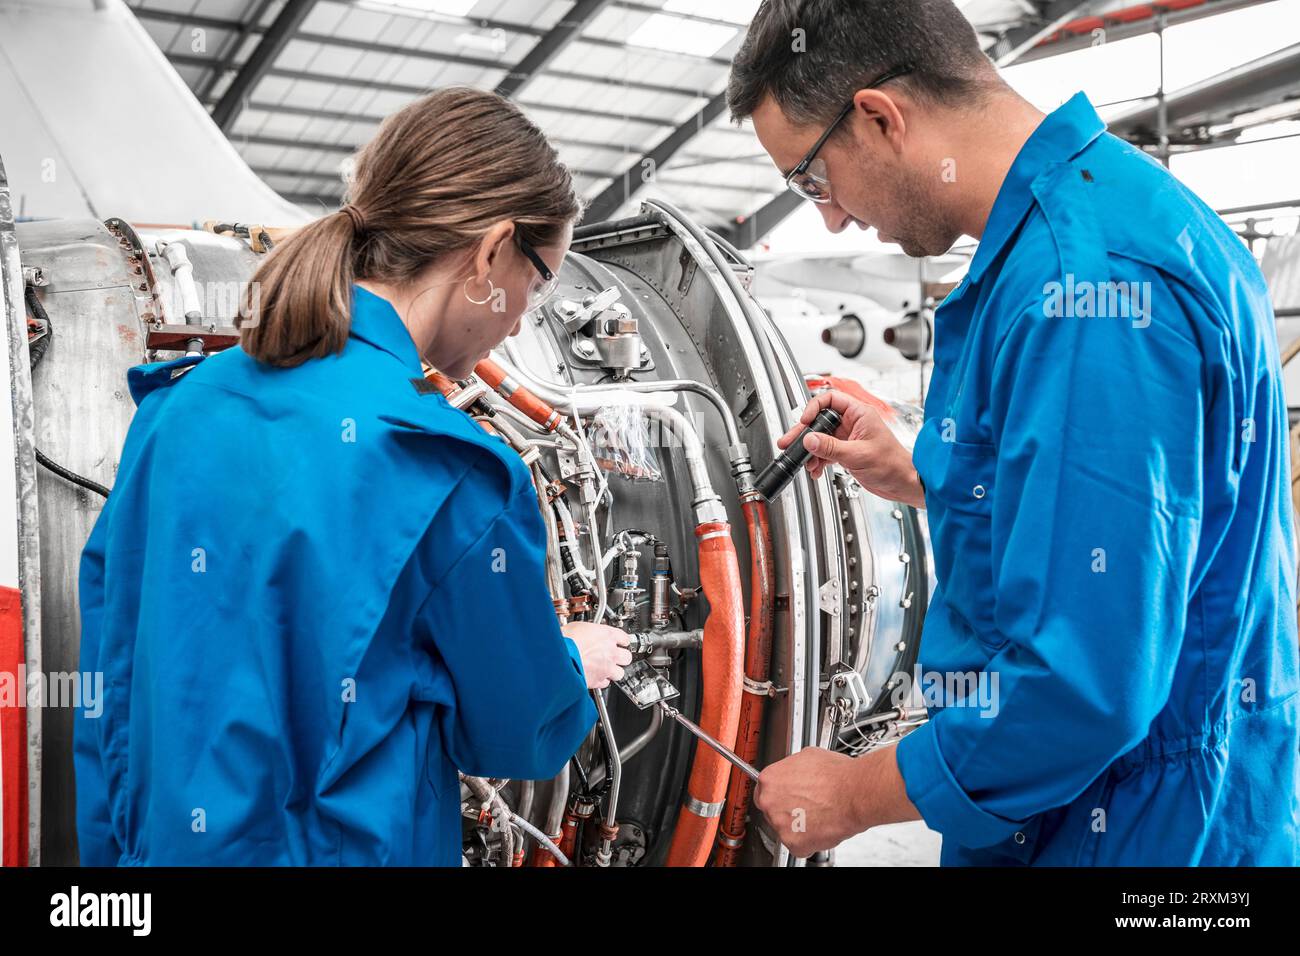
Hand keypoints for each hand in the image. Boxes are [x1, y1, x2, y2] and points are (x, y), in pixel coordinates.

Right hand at [562, 621, 631, 689]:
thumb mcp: (579, 627)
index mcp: (608, 635)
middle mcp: (611, 652)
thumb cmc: (566, 640)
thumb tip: (588, 632)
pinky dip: (601, 681)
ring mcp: (606, 668)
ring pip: (620, 673)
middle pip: (627, 657)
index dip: (622, 641)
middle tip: (614, 657)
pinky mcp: (598, 681)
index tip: (620, 643)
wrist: (558, 657)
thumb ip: (590, 632)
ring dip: (613, 671)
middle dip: (621, 658)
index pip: (625, 638)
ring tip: (605, 669)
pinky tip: (595, 676)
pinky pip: (606, 683)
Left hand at [753, 746, 919, 857]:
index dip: (778, 794)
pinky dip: (809, 840)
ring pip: (785, 828)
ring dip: (798, 825)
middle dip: (787, 810)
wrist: (854, 794)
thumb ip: (792, 768)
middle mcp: (770, 802)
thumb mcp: (807, 757)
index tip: (786, 796)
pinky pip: (798, 845)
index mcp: (770, 779)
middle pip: (772, 810)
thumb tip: (793, 771)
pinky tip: (820, 827)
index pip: (763, 790)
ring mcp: (780, 824)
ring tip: (818, 815)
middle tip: (805, 806)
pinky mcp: (794, 843)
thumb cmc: (836, 775)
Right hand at [777, 390, 923, 508]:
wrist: (902, 483)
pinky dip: (819, 460)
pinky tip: (816, 469)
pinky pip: (826, 451)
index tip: (804, 421)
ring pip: (821, 438)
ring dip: (811, 450)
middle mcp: (853, 423)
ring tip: (803, 461)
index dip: (814, 408)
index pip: (830, 399)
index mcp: (860, 414)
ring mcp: (849, 438)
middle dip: (805, 432)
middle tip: (789, 441)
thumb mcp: (858, 454)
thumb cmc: (892, 464)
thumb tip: (809, 439)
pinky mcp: (847, 451)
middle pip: (821, 420)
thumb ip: (831, 447)